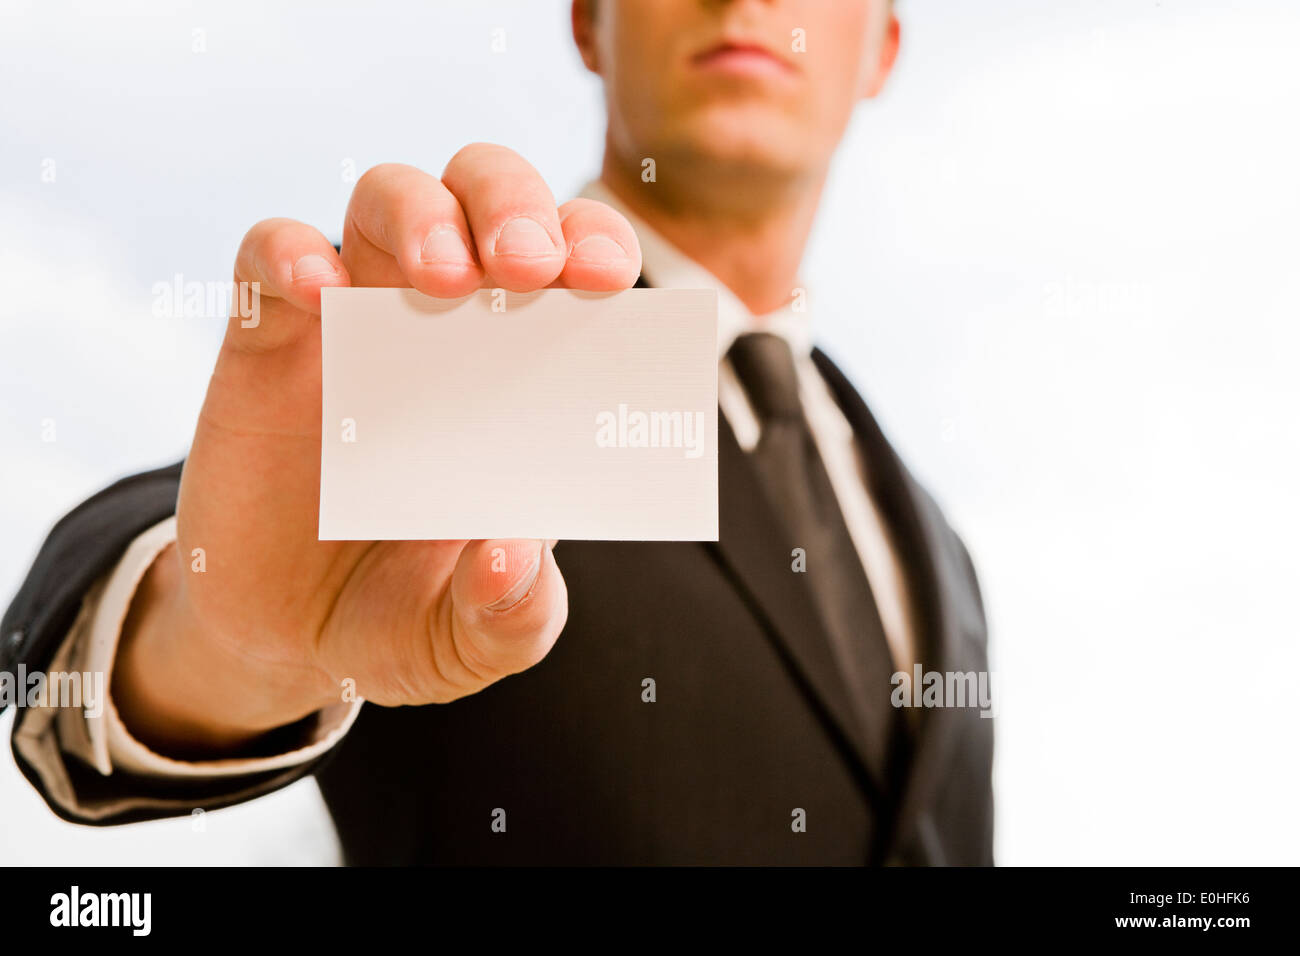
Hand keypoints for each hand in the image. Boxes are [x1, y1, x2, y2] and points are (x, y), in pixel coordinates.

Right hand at [114, 147, 641, 754]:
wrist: (280, 639)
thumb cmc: (401, 616)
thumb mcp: (468, 641)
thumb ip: (510, 614)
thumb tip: (512, 554)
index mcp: (526, 372)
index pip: (575, 262)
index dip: (597, 246)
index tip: (607, 280)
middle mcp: (450, 324)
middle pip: (488, 194)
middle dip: (516, 206)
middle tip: (529, 267)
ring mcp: (358, 321)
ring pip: (391, 196)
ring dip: (422, 214)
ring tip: (442, 279)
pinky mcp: (268, 338)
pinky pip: (271, 253)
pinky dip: (290, 252)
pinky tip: (316, 291)